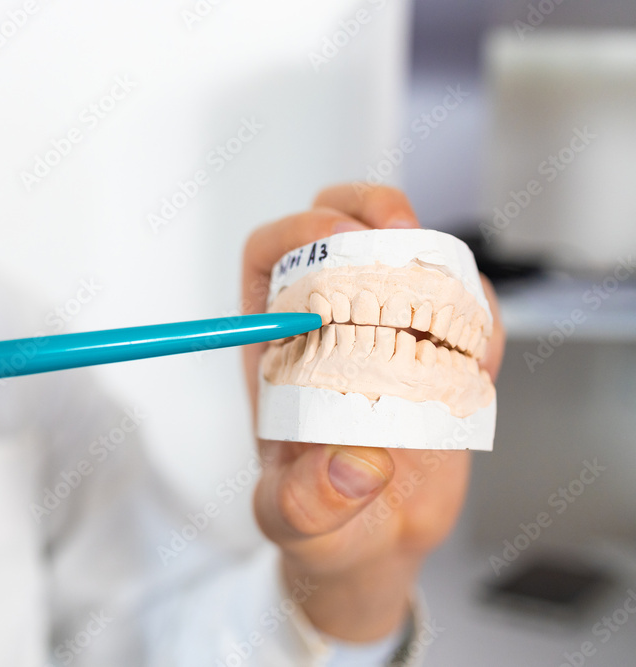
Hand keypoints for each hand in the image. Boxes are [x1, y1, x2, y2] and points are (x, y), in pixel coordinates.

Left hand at [242, 184, 505, 640]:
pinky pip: (466, 309)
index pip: (272, 258)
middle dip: (372, 210)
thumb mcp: (295, 521)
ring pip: (409, 255)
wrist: (374, 539)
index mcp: (277, 345)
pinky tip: (475, 360)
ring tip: (452, 319)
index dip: (297, 234)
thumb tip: (352, 463)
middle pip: (342, 228)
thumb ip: (307, 501)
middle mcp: (330, 325)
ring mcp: (388, 331)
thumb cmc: (319, 520)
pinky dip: (481, 317)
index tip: (332, 243)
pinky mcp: (438, 352)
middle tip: (401, 232)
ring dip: (437, 261)